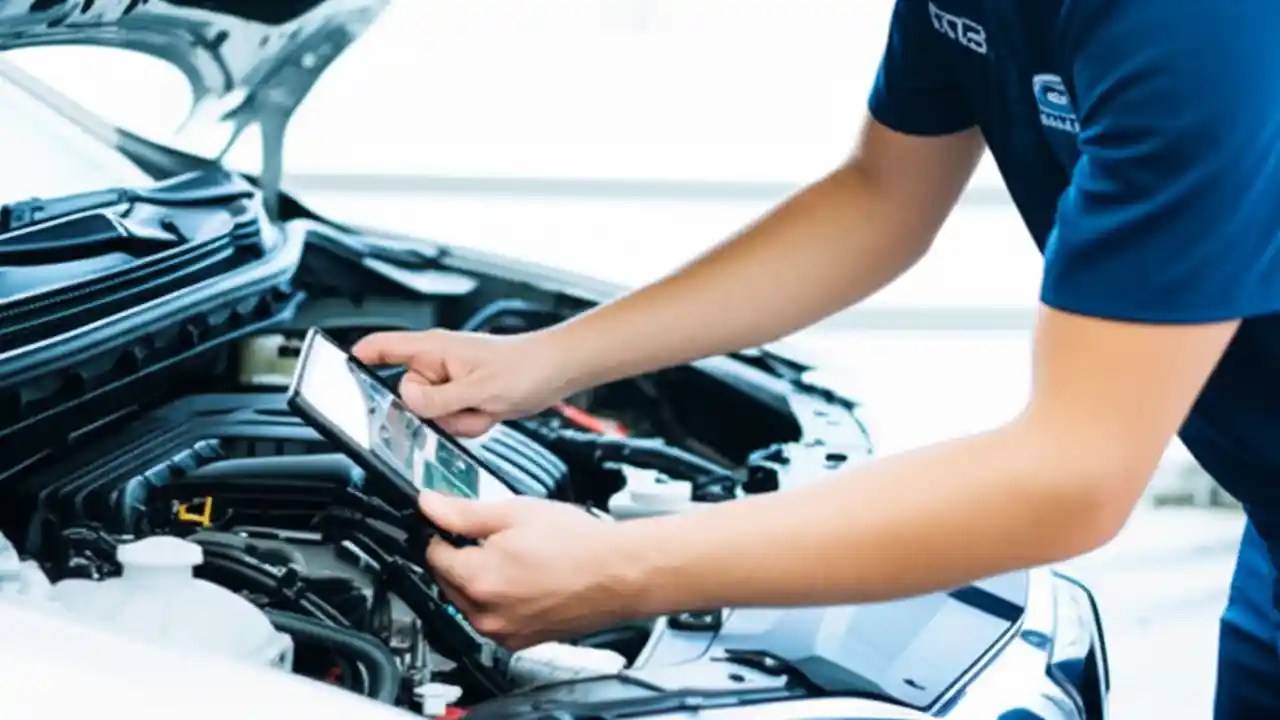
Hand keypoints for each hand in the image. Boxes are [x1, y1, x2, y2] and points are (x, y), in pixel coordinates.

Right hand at [352, 329, 568, 436]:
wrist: (557, 372)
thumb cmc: (525, 367)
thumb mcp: (476, 390)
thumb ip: (436, 400)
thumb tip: (406, 402)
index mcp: (433, 350)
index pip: (382, 347)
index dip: (358, 359)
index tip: (338, 371)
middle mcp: (439, 364)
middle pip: (406, 396)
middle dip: (433, 412)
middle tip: (462, 405)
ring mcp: (452, 381)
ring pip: (432, 415)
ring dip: (458, 420)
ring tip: (482, 407)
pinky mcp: (466, 396)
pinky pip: (453, 421)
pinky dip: (470, 423)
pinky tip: (488, 413)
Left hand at [419, 492, 646, 649]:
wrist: (619, 574)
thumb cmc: (578, 544)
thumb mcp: (515, 513)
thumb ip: (464, 512)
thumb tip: (429, 505)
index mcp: (479, 579)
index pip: (433, 556)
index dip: (442, 534)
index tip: (452, 525)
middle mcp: (485, 614)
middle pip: (447, 582)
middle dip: (460, 558)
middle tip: (490, 538)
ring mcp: (503, 632)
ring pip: (468, 603)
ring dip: (477, 581)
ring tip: (513, 559)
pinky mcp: (520, 643)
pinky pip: (491, 619)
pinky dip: (497, 601)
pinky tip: (523, 581)